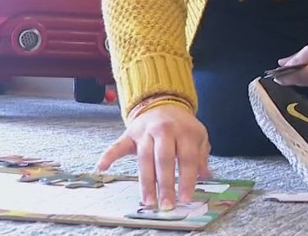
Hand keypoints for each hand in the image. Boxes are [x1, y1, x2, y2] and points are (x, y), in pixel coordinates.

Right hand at [95, 103, 210, 209]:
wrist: (163, 103)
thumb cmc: (182, 126)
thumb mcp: (198, 136)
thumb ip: (200, 156)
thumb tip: (206, 176)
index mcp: (184, 131)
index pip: (187, 158)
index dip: (187, 179)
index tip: (186, 199)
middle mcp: (164, 130)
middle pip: (164, 159)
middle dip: (166, 184)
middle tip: (167, 205)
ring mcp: (145, 132)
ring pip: (145, 158)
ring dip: (146, 182)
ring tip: (149, 201)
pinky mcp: (130, 134)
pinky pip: (117, 145)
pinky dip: (108, 156)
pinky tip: (101, 167)